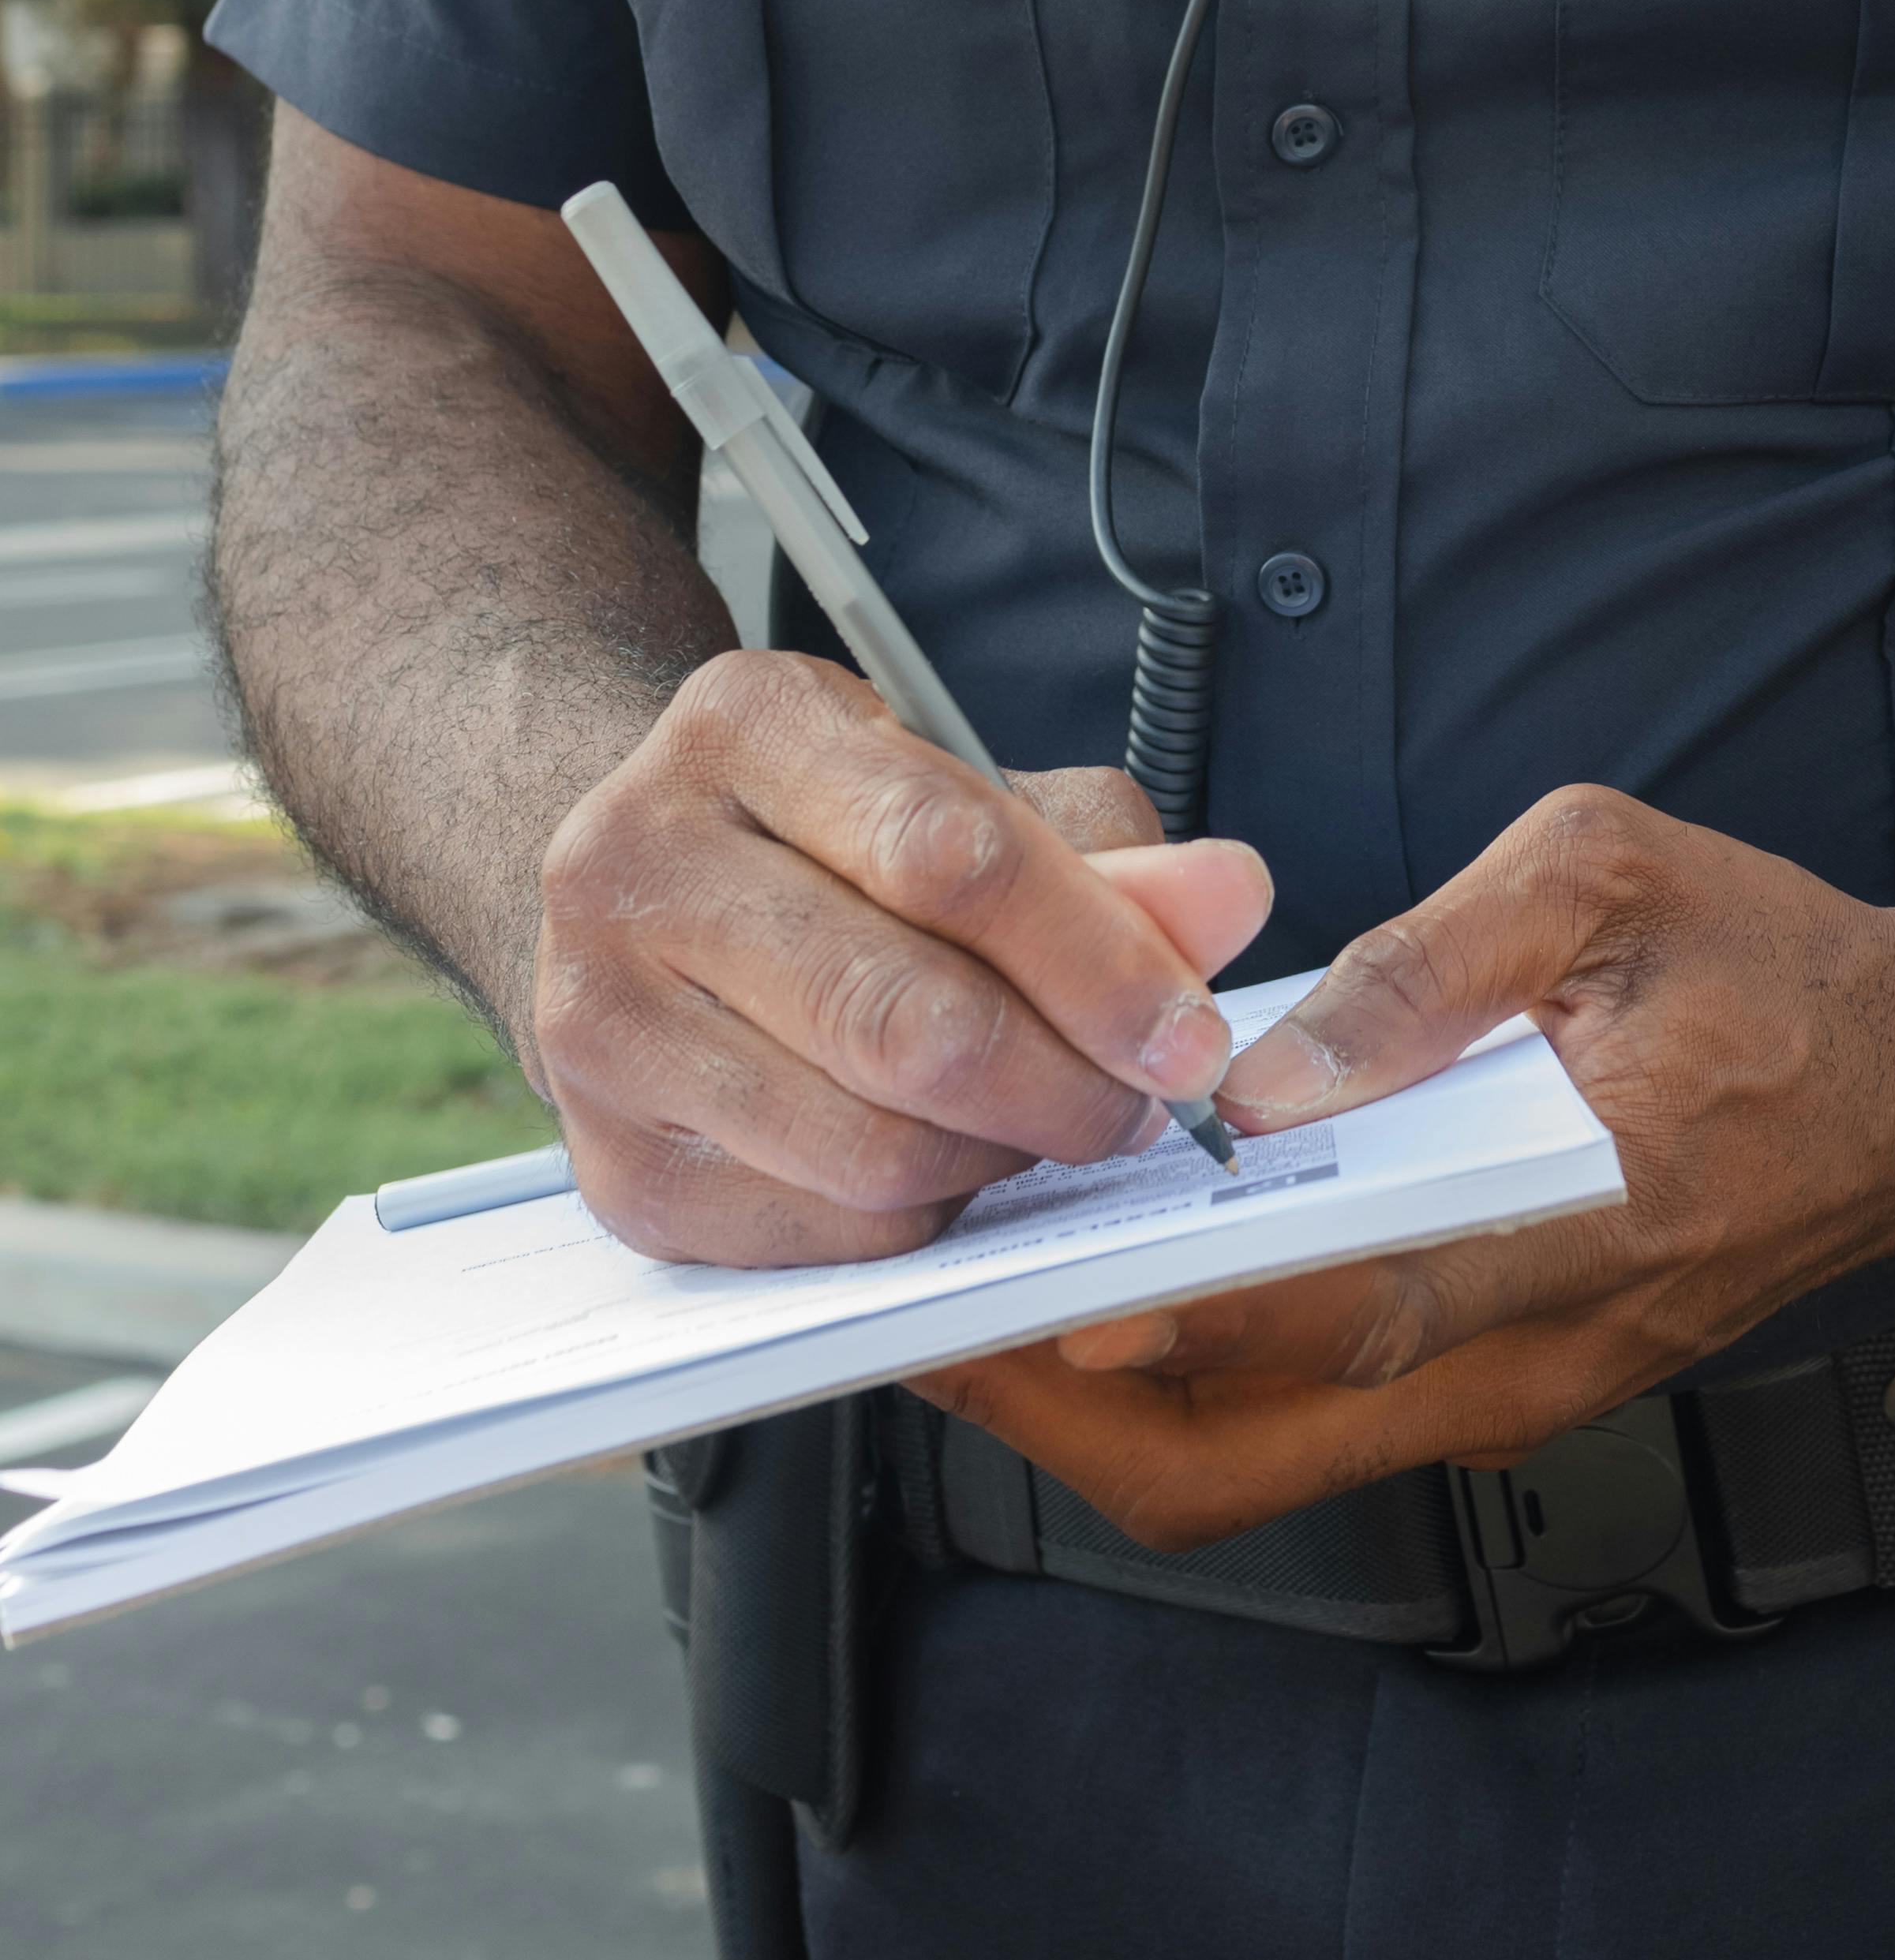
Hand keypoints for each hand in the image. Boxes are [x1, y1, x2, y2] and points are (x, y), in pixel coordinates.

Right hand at [530, 647, 1272, 1262]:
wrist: (643, 885)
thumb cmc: (827, 831)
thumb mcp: (964, 792)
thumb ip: (1104, 855)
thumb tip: (1229, 902)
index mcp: (743, 728)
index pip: (946, 856)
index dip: (1096, 960)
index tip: (1190, 1032)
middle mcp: (638, 863)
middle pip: (904, 1021)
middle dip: (1068, 1084)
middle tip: (1147, 1103)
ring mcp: (600, 1022)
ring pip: (870, 1146)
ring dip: (1004, 1156)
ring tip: (1049, 1114)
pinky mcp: (609, 1164)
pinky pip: (824, 1231)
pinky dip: (924, 1214)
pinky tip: (945, 1153)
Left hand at [913, 785, 1894, 1547]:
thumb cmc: (1775, 968)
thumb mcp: (1613, 874)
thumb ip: (1435, 958)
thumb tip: (1275, 1058)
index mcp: (1574, 1226)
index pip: (1344, 1311)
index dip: (1183, 1316)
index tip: (1046, 1296)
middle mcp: (1528, 1357)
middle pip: (1253, 1457)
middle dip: (1071, 1416)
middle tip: (933, 1323)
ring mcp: (1510, 1396)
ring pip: (1262, 1464)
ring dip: (1109, 1407)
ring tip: (980, 1298)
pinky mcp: (1498, 1390)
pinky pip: (1311, 1426)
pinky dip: (1189, 1380)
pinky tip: (1116, 1281)